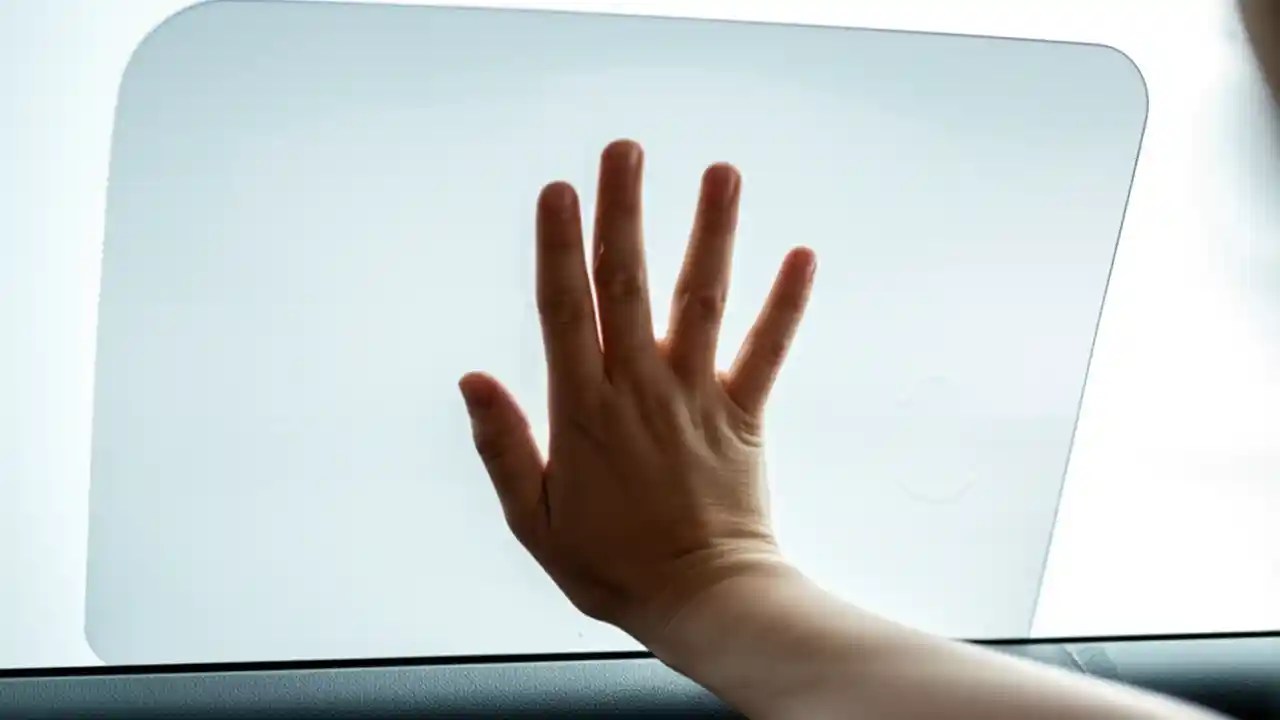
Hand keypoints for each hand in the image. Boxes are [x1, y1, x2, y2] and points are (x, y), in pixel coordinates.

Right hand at [458, 139, 815, 641]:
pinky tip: (802, 254)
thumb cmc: (609, 567)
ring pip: (702, 300)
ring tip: (721, 172)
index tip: (557, 189)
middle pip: (628, 284)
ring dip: (711, 233)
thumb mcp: (533, 519)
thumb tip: (472, 379)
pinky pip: (767, 352)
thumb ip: (503, 447)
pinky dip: (785, 304)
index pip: (565, 310)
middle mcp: (640, 388)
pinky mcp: (743, 415)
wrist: (703, 601)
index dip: (558, 247)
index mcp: (584, 409)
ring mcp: (696, 397)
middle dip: (625, 212)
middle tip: (625, 149)